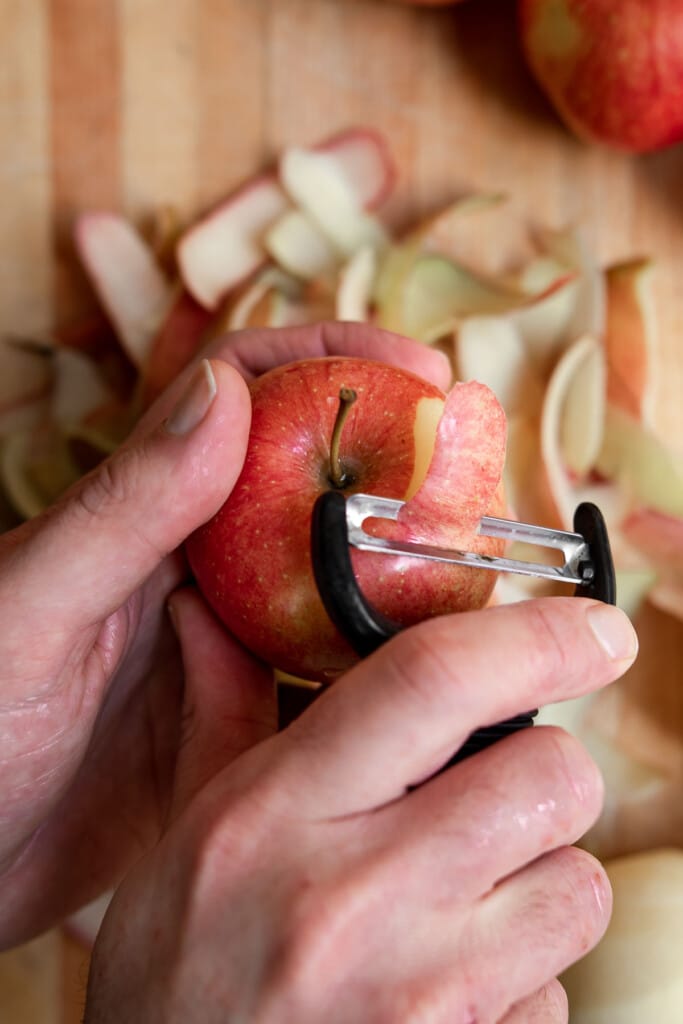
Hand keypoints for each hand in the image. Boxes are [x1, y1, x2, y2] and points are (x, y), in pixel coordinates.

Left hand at [0, 321, 450, 947]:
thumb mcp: (33, 607)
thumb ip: (125, 504)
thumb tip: (226, 388)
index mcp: (145, 508)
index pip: (250, 391)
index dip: (339, 360)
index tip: (425, 374)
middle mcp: (196, 560)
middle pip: (318, 484)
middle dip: (400, 471)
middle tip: (475, 491)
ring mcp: (224, 640)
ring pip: (337, 583)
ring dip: (403, 578)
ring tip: (473, 590)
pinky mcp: (241, 717)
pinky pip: (328, 683)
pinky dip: (378, 678)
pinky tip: (423, 689)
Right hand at [85, 589, 637, 1022]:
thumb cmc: (175, 975)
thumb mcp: (184, 831)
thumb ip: (223, 710)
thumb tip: (204, 610)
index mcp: (279, 812)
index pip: (434, 681)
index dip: (538, 638)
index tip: (595, 629)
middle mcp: (358, 899)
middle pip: (552, 777)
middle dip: (545, 770)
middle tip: (489, 792)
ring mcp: (422, 996)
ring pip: (577, 886)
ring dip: (541, 879)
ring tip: (461, 899)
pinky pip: (557, 993)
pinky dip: (522, 976)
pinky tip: (446, 983)